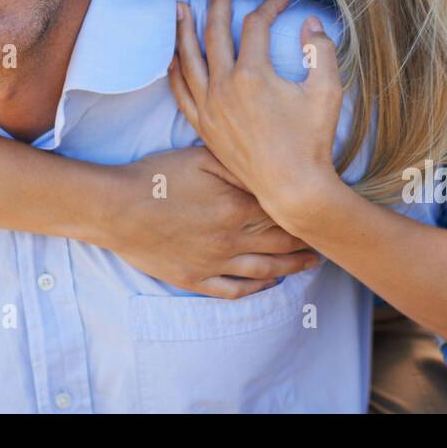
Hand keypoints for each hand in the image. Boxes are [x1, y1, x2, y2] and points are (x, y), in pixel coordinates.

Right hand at [108, 145, 320, 297]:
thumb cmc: (156, 177)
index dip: (305, 211)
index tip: (323, 209)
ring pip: (264, 270)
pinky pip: (233, 289)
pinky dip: (256, 288)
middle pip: (280, 243)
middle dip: (307, 242)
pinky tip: (268, 284)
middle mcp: (231, 239)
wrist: (117, 208)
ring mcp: (214, 262)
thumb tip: (268, 172)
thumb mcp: (199, 158)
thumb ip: (237, 164)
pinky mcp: (195, 279)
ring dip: (292, 268)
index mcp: (235, 207)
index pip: (282, 211)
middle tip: (329, 240)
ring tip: (311, 264)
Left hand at [169, 0, 344, 221]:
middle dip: (219, 1)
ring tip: (180, 7)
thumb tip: (310, 21)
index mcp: (253, 74)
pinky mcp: (203, 125)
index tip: (284, 1)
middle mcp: (224, 86)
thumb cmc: (312, 140)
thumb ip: (321, 49)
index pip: (256, 25)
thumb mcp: (328, 90)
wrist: (292, 187)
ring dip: (183, 29)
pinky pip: (181, 90)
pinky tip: (174, 56)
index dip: (271, 6)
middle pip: (214, 31)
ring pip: (188, 58)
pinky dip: (175, 69)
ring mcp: (209, 107)